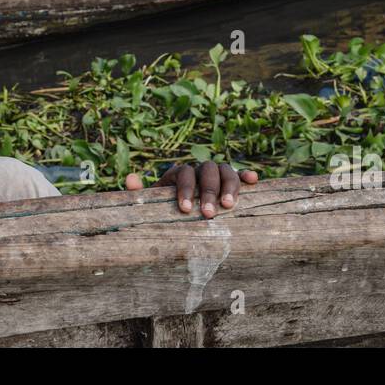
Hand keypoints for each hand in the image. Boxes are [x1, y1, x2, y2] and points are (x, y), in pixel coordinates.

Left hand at [125, 161, 257, 217]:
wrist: (179, 213)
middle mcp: (199, 170)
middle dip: (208, 192)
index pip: (183, 173)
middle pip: (207, 171)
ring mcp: (216, 174)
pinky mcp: (231, 182)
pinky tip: (253, 181)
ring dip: (229, 186)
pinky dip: (246, 175)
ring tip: (229, 206)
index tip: (185, 209)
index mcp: (179, 173)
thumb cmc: (164, 209)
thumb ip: (139, 194)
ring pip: (225, 170)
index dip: (185, 189)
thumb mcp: (150, 203)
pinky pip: (240, 174)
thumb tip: (130, 179)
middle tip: (208, 214)